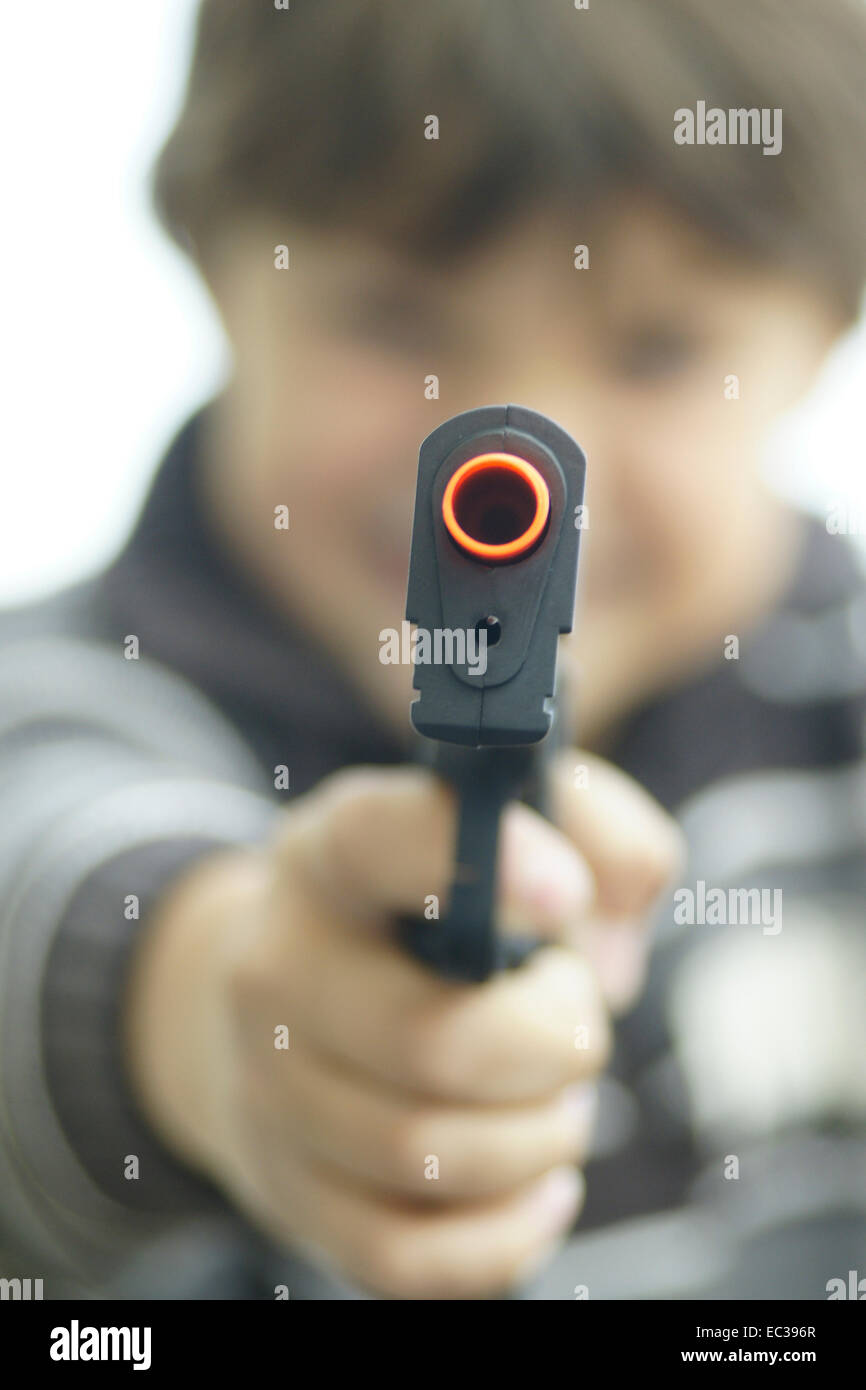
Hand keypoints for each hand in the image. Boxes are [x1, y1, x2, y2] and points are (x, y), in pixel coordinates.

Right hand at [125, 752, 682, 1298]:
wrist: (285, 996)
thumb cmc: (435, 909)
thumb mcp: (513, 829)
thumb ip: (603, 835)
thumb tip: (610, 961)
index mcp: (334, 854)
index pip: (385, 841)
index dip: (487, 867)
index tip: (564, 893)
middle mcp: (280, 966)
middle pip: (433, 1042)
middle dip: (554, 1047)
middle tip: (575, 1027)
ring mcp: (270, 1088)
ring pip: (428, 1158)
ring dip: (539, 1140)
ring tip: (556, 1101)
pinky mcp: (288, 1189)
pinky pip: (407, 1257)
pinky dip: (503, 1236)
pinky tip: (539, 1188)